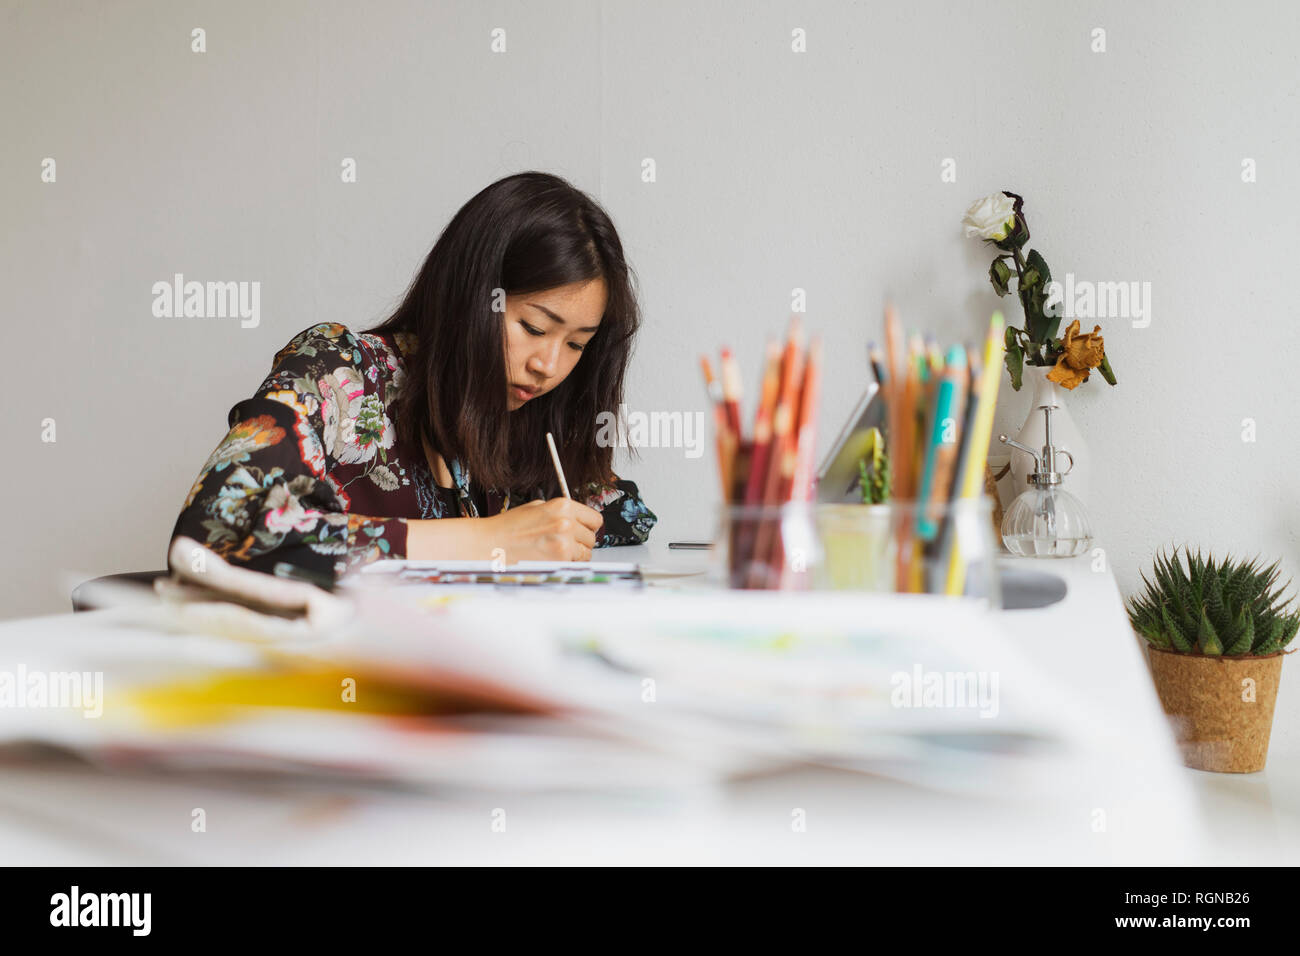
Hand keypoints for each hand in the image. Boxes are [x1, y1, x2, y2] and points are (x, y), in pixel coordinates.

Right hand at [477, 497, 602, 561]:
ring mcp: (564, 543)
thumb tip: (578, 519)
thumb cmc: (508, 528)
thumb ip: (561, 512)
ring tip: (555, 551)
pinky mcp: (559, 561)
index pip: (595, 519)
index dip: (588, 526)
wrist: (490, 544)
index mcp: (562, 506)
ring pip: (586, 553)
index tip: (584, 530)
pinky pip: (574, 565)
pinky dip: (566, 564)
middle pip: (592, 537)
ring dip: (575, 554)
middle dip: (580, 541)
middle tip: (564, 542)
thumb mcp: (537, 508)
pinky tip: (550, 558)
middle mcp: (566, 523)